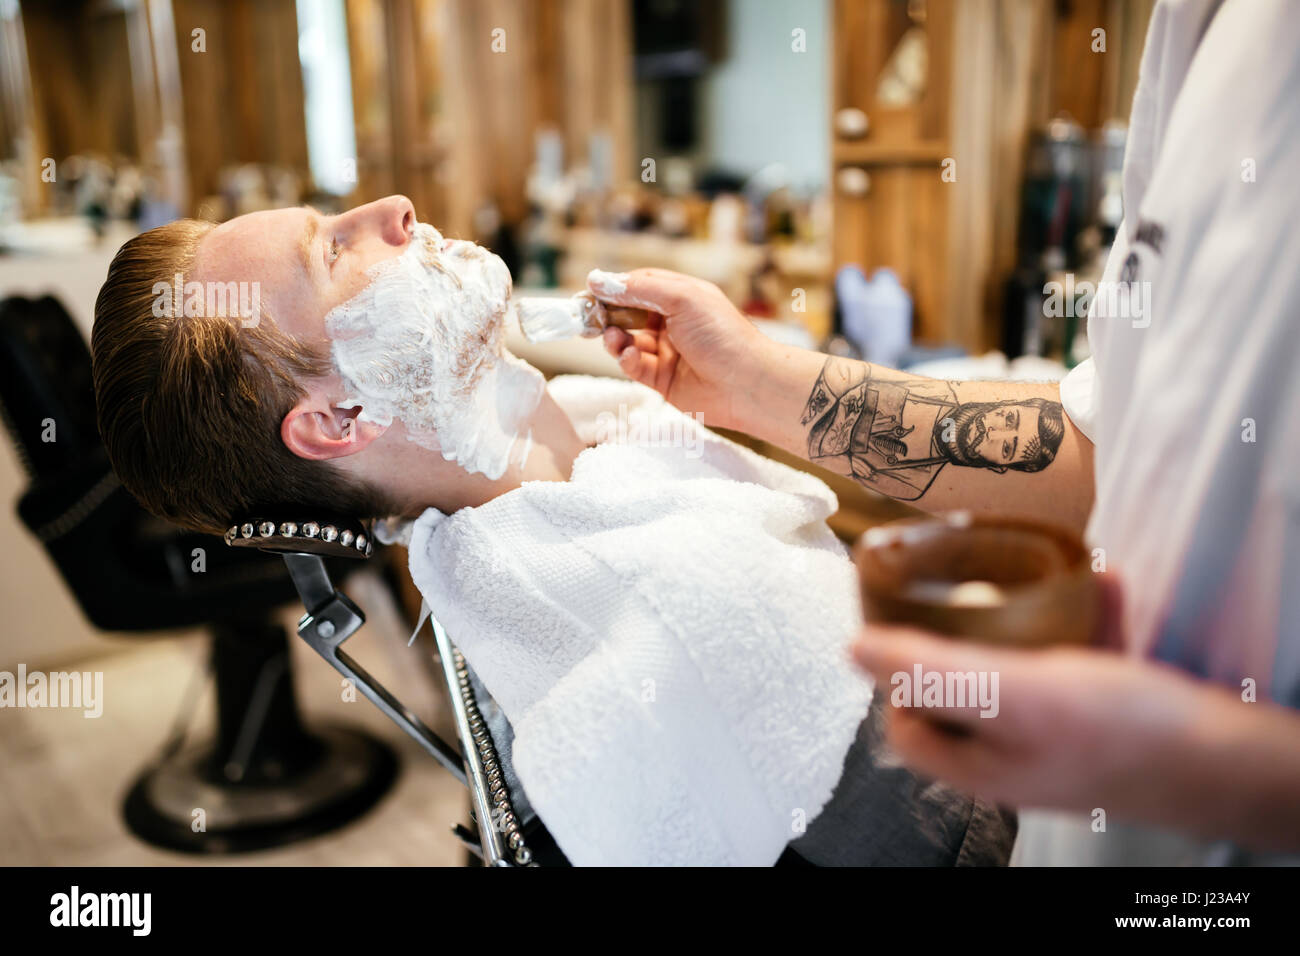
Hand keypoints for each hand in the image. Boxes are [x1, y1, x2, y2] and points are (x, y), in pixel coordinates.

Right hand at [590, 268, 772, 430]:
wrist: (747, 384)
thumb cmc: (722, 334)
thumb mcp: (681, 298)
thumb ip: (638, 288)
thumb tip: (598, 279)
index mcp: (680, 297)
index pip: (637, 286)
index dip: (613, 288)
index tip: (588, 290)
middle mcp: (672, 323)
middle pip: (627, 314)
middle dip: (607, 315)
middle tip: (586, 317)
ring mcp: (666, 352)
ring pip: (627, 342)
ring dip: (615, 339)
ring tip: (613, 339)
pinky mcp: (661, 380)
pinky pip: (634, 367)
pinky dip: (627, 360)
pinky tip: (631, 357)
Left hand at [850, 612, 1299, 849]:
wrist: (1229, 759)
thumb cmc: (1120, 732)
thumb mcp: (1015, 693)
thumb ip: (934, 673)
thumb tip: (854, 650)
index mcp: (977, 760)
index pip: (905, 723)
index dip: (894, 674)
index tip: (903, 618)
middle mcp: (1011, 753)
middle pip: (962, 689)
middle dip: (967, 630)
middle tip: (968, 585)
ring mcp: (1059, 736)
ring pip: (1025, 665)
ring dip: (1033, 613)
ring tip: (1045, 569)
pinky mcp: (1103, 715)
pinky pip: (1081, 658)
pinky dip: (1088, 618)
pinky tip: (1105, 580)